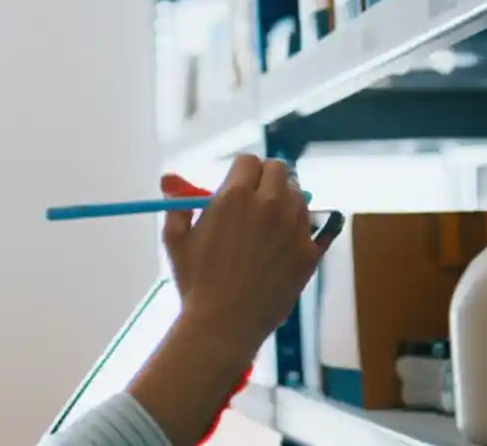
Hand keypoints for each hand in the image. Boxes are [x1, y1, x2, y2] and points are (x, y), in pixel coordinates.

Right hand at [161, 155, 343, 353]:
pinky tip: (290, 242)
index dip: (242, 171)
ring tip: (271, 224)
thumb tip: (171, 182)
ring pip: (299, 196)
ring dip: (286, 202)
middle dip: (267, 179)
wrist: (224, 325)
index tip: (238, 185)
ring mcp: (294, 227)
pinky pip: (315, 227)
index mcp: (236, 195)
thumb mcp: (176, 239)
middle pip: (280, 170)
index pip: (249, 161)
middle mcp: (270, 204)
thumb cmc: (195, 282)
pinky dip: (304, 230)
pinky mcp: (309, 251)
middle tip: (258, 197)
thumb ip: (178, 204)